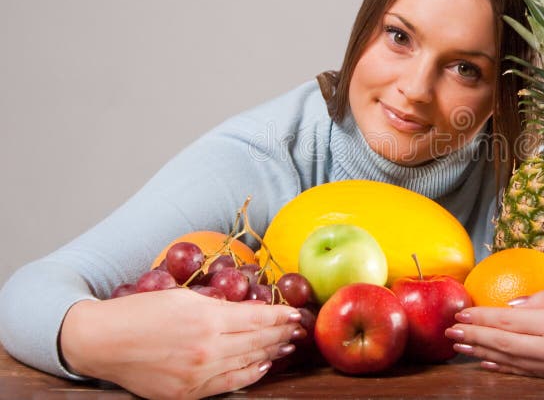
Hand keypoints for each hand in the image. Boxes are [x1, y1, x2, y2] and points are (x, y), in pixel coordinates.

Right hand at [60, 289, 303, 398]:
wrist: (103, 342)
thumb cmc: (139, 312)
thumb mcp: (182, 297)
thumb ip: (217, 304)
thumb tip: (245, 308)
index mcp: (206, 319)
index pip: (256, 317)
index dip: (279, 315)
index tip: (294, 313)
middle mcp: (207, 348)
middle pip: (257, 340)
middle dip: (281, 333)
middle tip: (297, 329)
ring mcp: (198, 374)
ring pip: (247, 362)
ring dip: (271, 353)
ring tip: (287, 345)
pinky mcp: (188, 393)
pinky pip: (229, 383)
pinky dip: (250, 374)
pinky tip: (262, 365)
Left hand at [445, 280, 543, 381]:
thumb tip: (512, 306)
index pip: (507, 321)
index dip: (481, 317)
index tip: (460, 312)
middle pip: (503, 343)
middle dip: (473, 336)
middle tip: (449, 332)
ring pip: (511, 361)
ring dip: (482, 352)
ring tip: (460, 346)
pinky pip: (527, 373)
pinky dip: (504, 367)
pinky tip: (489, 362)